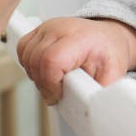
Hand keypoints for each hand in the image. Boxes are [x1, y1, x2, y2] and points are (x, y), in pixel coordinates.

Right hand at [17, 17, 135, 104]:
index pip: (51, 60)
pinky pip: (23, 47)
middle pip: (36, 61)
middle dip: (44, 83)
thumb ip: (101, 93)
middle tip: (59, 89)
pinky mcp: (40, 28)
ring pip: (27, 56)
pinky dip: (29, 63)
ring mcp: (49, 26)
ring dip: (36, 74)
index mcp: (81, 38)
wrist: (108, 38)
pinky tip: (44, 68)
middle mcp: (62, 28)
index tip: (59, 94)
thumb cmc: (108, 54)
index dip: (51, 84)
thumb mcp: (112, 75)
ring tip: (54, 79)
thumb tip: (96, 108)